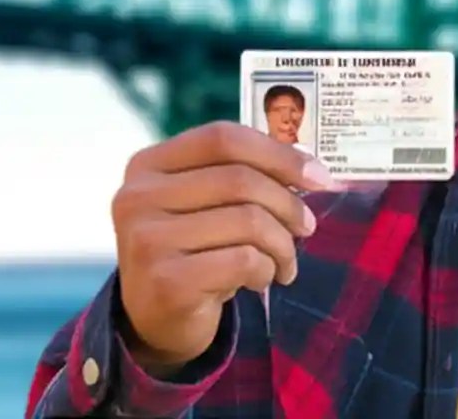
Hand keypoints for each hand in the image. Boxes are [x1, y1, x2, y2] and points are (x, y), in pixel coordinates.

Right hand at [110, 121, 334, 374]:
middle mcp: (138, 197)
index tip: (319, 176)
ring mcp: (147, 239)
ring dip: (283, 245)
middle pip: (241, 180)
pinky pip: (245, 260)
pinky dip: (266, 270)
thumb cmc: (194, 250)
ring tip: (284, 262)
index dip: (278, 153)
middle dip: (289, 205)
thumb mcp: (208, 204)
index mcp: (149, 165)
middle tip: (307, 227)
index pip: (223, 138)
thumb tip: (311, 166)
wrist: (156, 318)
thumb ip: (243, 175)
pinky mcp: (166, 281)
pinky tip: (259, 280)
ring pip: (249, 222)